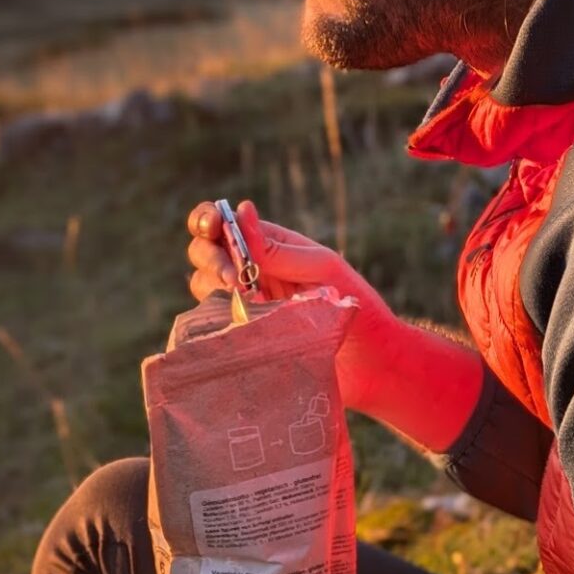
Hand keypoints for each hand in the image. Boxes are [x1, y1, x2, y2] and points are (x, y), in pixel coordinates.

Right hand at [185, 200, 398, 416]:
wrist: (371, 363)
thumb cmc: (355, 307)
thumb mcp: (321, 270)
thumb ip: (278, 249)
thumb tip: (242, 210)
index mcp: (271, 246)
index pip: (226, 223)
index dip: (209, 219)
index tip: (212, 228)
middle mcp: (251, 272)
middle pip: (204, 251)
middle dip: (209, 256)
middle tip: (232, 278)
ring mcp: (244, 305)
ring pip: (203, 285)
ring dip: (210, 285)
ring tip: (244, 301)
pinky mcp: (242, 338)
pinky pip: (212, 323)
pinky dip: (212, 318)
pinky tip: (233, 323)